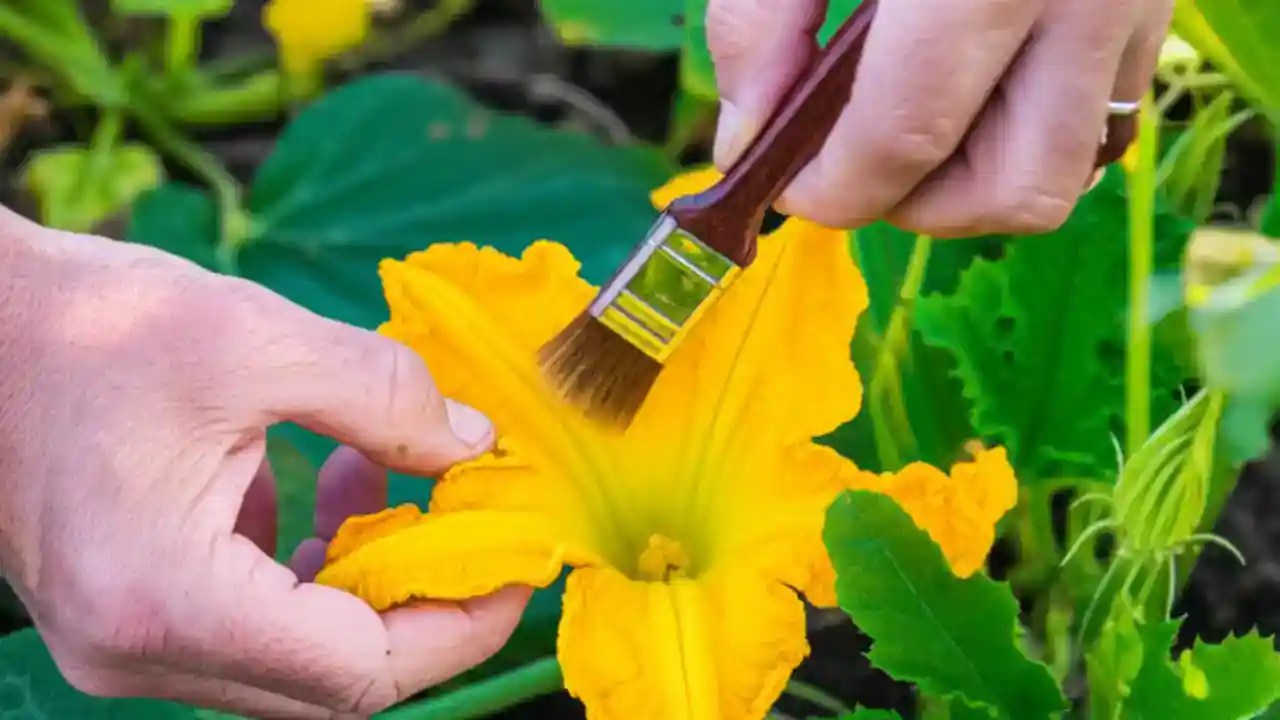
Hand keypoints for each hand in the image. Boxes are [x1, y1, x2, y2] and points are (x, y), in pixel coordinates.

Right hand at [0, 208, 528, 717]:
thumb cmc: (86, 324)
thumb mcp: (254, 338)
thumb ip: (381, 396)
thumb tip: (473, 445)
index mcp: (168, 601)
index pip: (359, 671)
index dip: (458, 625)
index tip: (516, 561)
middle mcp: (138, 652)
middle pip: (332, 680)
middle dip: (420, 601)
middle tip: (472, 518)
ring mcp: (124, 644)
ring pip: (295, 657)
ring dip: (363, 576)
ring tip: (377, 467)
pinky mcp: (125, 612)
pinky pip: (250, 624)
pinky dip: (308, 567)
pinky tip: (322, 475)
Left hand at [708, 0, 1172, 235]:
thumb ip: (760, 18)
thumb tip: (752, 136)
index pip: (905, 134)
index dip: (829, 188)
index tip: (782, 182)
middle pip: (1012, 187)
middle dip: (909, 204)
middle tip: (846, 162)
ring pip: (1069, 170)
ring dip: (973, 185)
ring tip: (905, 132)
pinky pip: (1103, 115)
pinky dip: (1026, 134)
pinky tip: (969, 88)